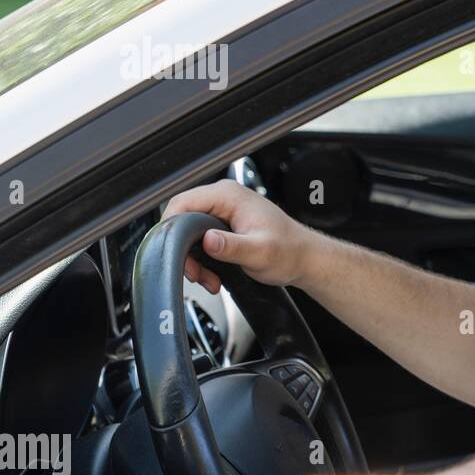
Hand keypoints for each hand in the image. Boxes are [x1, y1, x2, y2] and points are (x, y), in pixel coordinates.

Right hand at [162, 179, 316, 293]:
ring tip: (208, 278)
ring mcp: (223, 210)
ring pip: (188, 233)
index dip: (171, 229)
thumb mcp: (260, 252)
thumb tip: (208, 240)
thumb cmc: (289, 252)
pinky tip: (213, 274)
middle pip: (181, 219)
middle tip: (196, 274)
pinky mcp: (223, 224)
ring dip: (193, 260)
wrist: (304, 259)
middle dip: (184, 251)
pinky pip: (199, 240)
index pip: (181, 203)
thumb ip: (232, 246)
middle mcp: (223, 198)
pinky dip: (202, 260)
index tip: (174, 254)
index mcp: (229, 196)